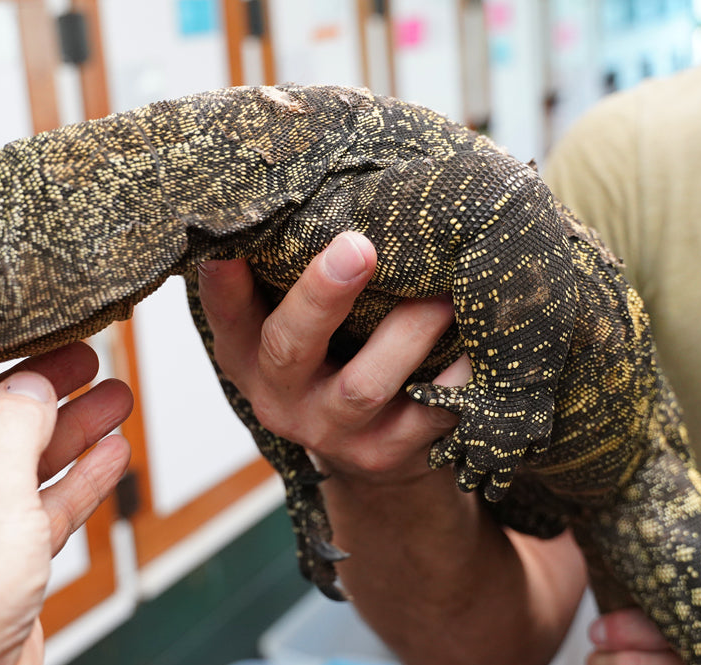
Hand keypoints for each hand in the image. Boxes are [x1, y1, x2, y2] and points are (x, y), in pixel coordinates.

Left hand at [0, 342, 131, 664]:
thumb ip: (19, 415)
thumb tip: (33, 383)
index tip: (22, 314)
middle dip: (41, 382)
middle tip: (87, 354)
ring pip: (25, 455)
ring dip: (71, 428)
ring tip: (117, 396)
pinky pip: (42, 502)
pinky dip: (76, 479)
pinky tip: (111, 453)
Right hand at [197, 231, 469, 484]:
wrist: (363, 452)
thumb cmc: (328, 355)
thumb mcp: (289, 321)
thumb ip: (288, 271)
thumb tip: (316, 175)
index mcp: (246, 354)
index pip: (225, 311)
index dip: (223, 279)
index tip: (227, 240)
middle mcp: (278, 396)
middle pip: (289, 347)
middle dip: (322, 296)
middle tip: (358, 247)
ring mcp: (331, 430)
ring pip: (364, 386)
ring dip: (409, 332)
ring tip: (445, 291)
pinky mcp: (384, 455)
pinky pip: (426, 416)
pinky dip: (455, 379)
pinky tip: (476, 346)